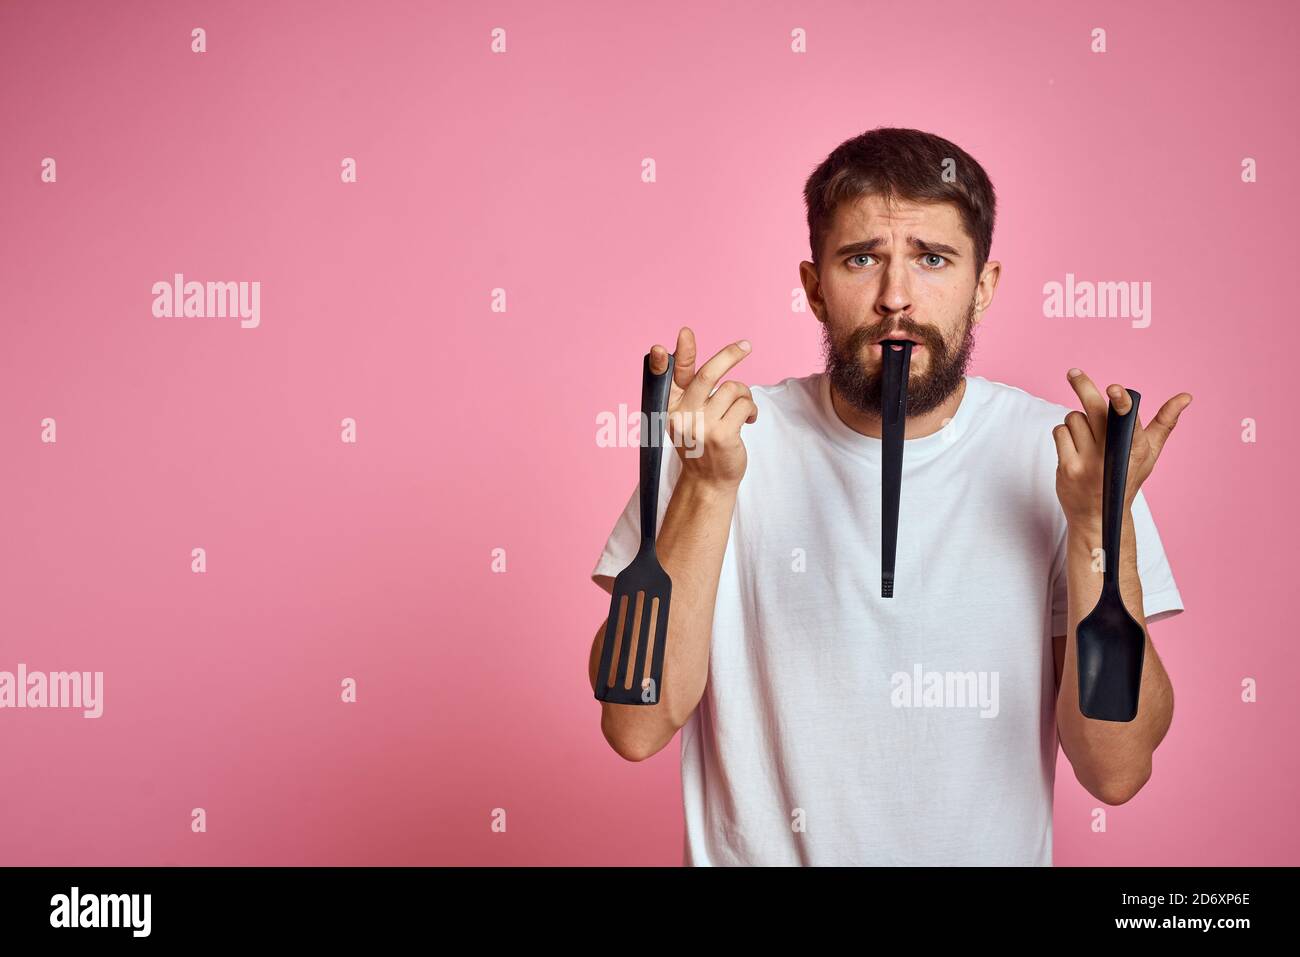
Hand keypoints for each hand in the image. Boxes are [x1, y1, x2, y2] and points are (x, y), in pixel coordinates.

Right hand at [650, 327, 756, 490]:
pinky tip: (749, 421)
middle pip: (707, 374)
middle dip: (728, 355)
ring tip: (743, 410)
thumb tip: (683, 349)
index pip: (667, 377)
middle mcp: (683, 415)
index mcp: (671, 407)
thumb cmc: (701, 443)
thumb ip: (689, 390)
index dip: (667, 359)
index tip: (674, 339)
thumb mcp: (687, 417)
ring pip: (733, 389)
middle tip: (746, 346)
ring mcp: (702, 426)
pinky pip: (745, 405)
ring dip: (745, 396)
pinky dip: (752, 410)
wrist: (709, 482)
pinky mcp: (722, 435)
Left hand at [1053, 368, 1191, 526]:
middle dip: (1083, 387)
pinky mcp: (1068, 469)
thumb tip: (1186, 396)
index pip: (1128, 420)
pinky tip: (1074, 448)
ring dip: (1078, 422)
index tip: (1114, 390)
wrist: (1099, 517)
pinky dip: (1065, 434)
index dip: (1121, 403)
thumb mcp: (1150, 453)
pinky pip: (1060, 432)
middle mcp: (1113, 455)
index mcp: (1137, 448)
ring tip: (1087, 438)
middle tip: (1073, 372)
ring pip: (1074, 418)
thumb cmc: (1127, 478)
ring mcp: (1088, 463)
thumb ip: (1164, 422)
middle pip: (1095, 410)